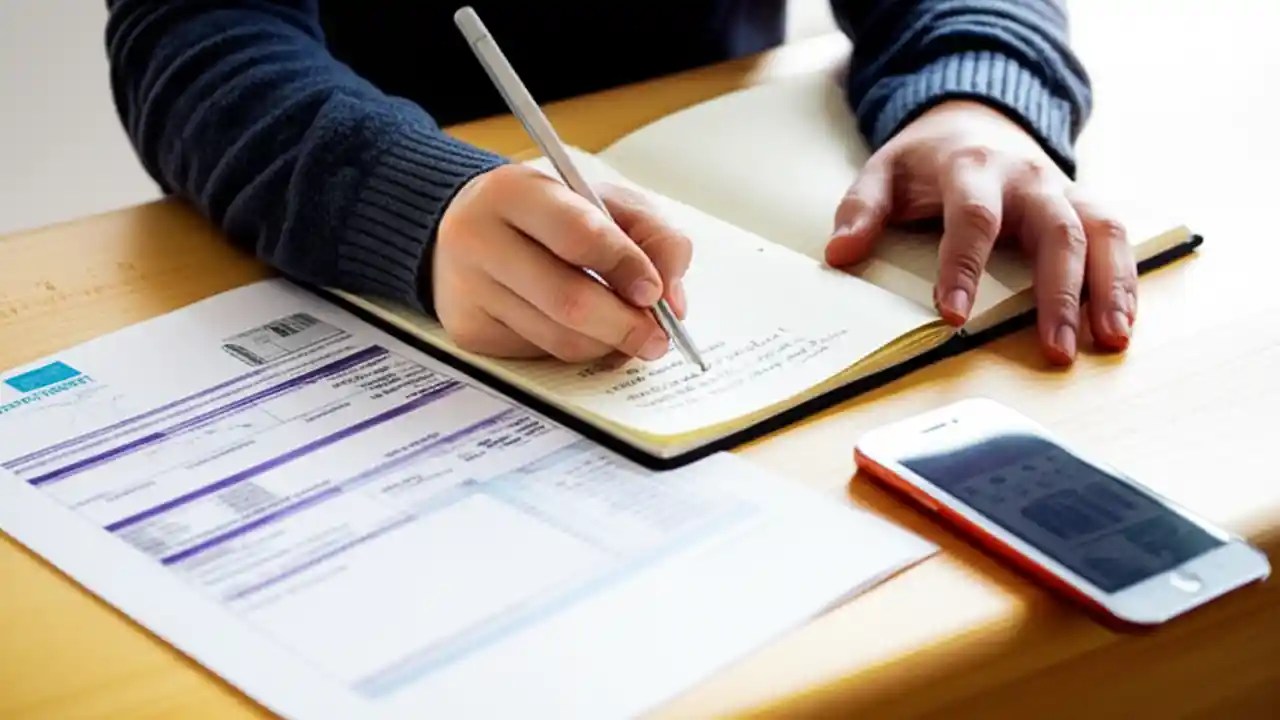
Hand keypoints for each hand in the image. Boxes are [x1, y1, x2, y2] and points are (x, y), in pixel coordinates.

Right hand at [433, 164, 689, 362]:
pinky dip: (577, 350)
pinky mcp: (469, 330)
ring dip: (606, 344)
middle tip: (658, 338)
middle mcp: (478, 239)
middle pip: (568, 299)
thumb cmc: (548, 214)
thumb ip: (651, 236)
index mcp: (513, 191)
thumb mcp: (602, 201)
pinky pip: (541, 353)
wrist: (468, 231)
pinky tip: (585, 332)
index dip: (626, 267)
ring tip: (626, 333)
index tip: (656, 293)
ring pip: (558, 337)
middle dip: (625, 325)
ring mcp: (468, 290)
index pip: (579, 235)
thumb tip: (672, 301)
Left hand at [825, 100, 1135, 364]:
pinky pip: (1115, 236)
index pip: (973, 217)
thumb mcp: (883, 172)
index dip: (965, 266)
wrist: (975, 115)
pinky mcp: (1083, 203)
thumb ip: (861, 210)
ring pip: (1098, 231)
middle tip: (1055, 347)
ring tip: (1110, 339)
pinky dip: (1125, 277)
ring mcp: (1061, 188)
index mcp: (971, 167)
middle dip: (1058, 290)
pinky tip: (1123, 321)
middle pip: (1053, 229)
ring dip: (1108, 286)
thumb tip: (840, 254)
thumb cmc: (927, 159)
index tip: (954, 316)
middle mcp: (1027, 176)